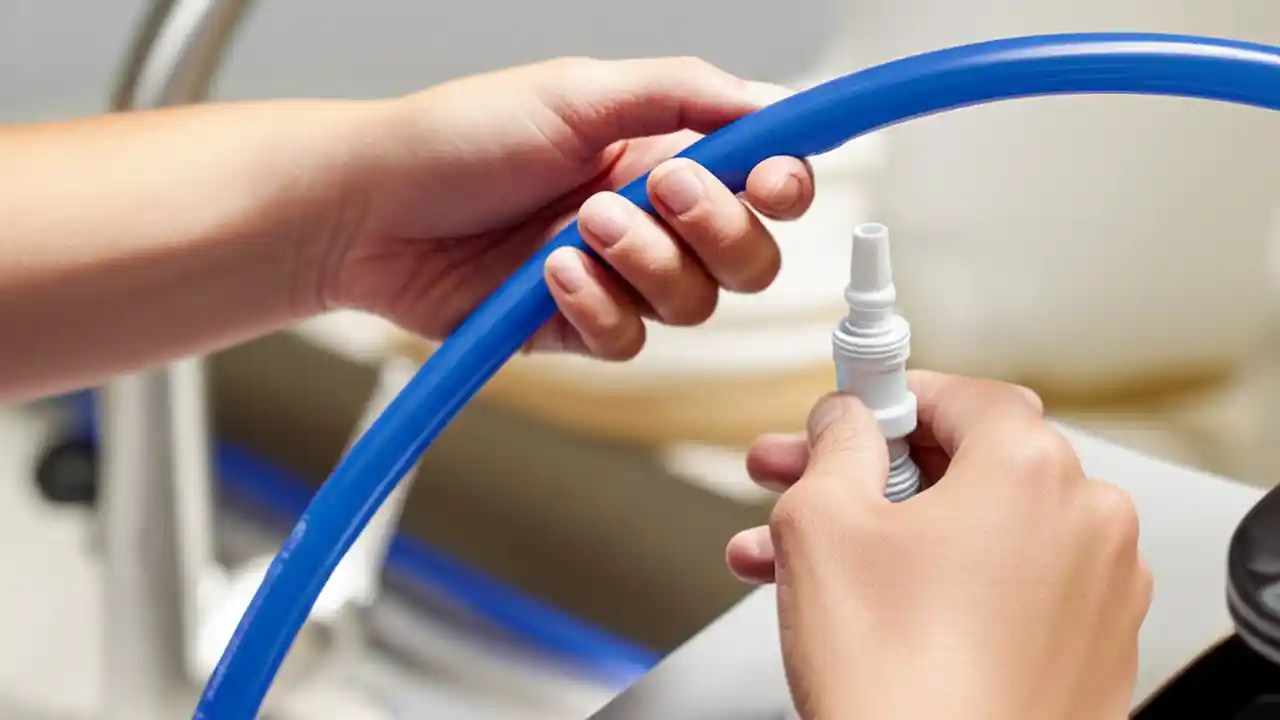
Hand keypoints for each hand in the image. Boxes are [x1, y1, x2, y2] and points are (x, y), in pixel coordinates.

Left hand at [316, 57, 813, 357]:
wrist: (372, 209)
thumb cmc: (460, 137)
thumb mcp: (576, 91)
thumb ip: (682, 93)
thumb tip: (771, 101)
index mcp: (662, 151)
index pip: (763, 179)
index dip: (784, 186)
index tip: (773, 181)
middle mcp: (653, 219)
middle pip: (747, 257)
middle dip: (715, 229)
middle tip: (659, 189)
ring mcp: (617, 278)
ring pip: (693, 304)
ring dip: (645, 263)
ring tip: (577, 225)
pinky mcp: (577, 327)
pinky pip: (626, 341)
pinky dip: (595, 307)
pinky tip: (547, 272)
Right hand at [725, 371, 1151, 719]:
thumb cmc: (902, 683)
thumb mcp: (824, 525)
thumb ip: (834, 446)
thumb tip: (845, 421)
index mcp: (1032, 469)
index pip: (957, 393)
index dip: (882, 397)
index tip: (844, 406)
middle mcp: (1083, 522)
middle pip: (960, 465)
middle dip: (861, 474)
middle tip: (796, 478)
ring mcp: (1094, 592)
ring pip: (969, 533)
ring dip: (880, 536)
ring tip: (793, 558)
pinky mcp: (1086, 652)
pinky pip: (998, 589)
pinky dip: (932, 584)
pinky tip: (857, 604)